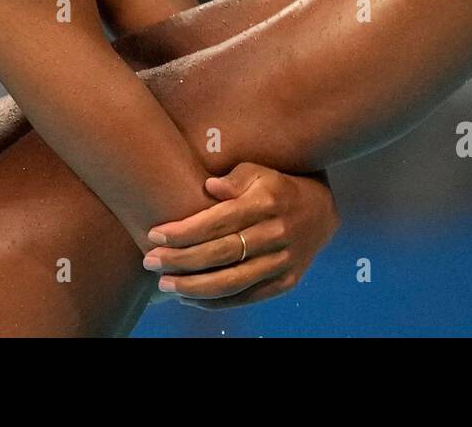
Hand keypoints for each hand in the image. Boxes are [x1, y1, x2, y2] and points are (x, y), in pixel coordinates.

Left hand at [142, 163, 339, 309]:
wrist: (321, 210)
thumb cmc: (276, 186)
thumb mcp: (258, 170)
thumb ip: (233, 177)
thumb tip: (209, 185)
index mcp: (266, 202)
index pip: (218, 221)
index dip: (184, 231)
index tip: (155, 234)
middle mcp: (276, 233)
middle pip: (221, 254)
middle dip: (181, 260)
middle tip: (150, 261)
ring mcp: (283, 261)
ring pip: (232, 281)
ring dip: (193, 286)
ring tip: (165, 283)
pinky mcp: (287, 281)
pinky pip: (247, 297)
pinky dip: (216, 301)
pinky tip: (189, 297)